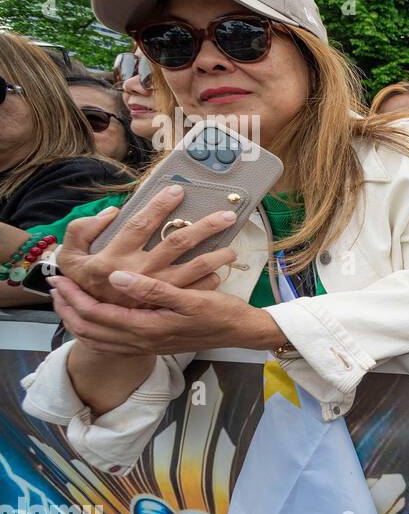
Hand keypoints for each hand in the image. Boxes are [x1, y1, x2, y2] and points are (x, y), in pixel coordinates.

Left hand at [49, 270, 283, 357]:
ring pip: (99, 339)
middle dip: (68, 310)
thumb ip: (151, 288)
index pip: (96, 314)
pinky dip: (95, 331)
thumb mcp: (190, 297)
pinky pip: (112, 343)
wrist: (242, 332)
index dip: (74, 297)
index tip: (58, 279)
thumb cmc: (220, 312)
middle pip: (90, 330)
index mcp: (146, 328)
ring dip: (78, 321)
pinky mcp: (153, 346)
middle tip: (54, 289)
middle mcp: (142, 341)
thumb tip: (116, 277)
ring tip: (66, 303)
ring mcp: (147, 346)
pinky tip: (96, 319)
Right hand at [56, 186, 239, 307]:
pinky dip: (210, 280)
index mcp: (115, 257)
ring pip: (194, 268)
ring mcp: (156, 290)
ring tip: (233, 246)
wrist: (93, 322)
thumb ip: (82, 229)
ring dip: (216, 255)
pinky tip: (220, 271)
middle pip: (177, 243)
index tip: (178, 191)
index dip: (159, 205)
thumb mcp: (70, 255)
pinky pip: (194, 291)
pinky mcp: (165, 305)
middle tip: (226, 215)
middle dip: (204, 226)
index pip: (141, 224)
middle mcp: (140, 272)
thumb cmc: (84, 281)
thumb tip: (112, 212)